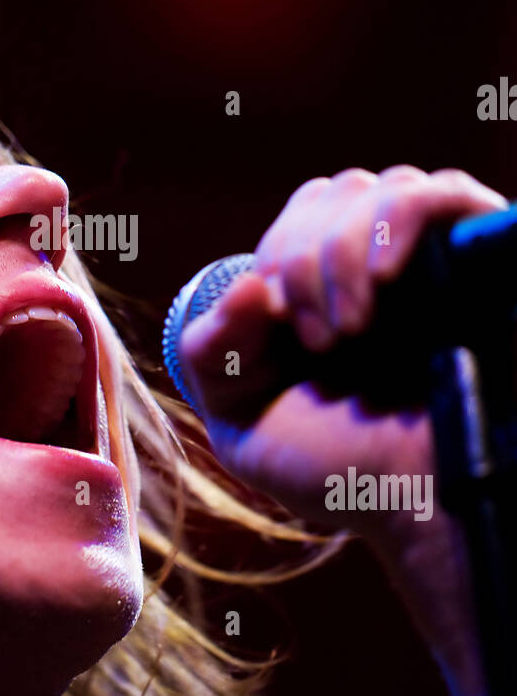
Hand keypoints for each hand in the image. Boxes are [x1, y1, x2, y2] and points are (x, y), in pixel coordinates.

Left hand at [179, 165, 506, 544]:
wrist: (425, 508)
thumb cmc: (341, 471)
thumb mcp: (244, 419)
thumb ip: (212, 352)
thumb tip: (249, 282)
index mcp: (333, 288)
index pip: (299, 217)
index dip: (280, 256)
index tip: (285, 331)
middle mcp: (389, 264)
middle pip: (334, 193)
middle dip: (305, 258)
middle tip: (320, 342)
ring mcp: (438, 258)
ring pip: (381, 186)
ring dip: (344, 249)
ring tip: (352, 329)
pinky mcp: (483, 256)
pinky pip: (445, 192)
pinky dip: (401, 220)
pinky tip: (387, 275)